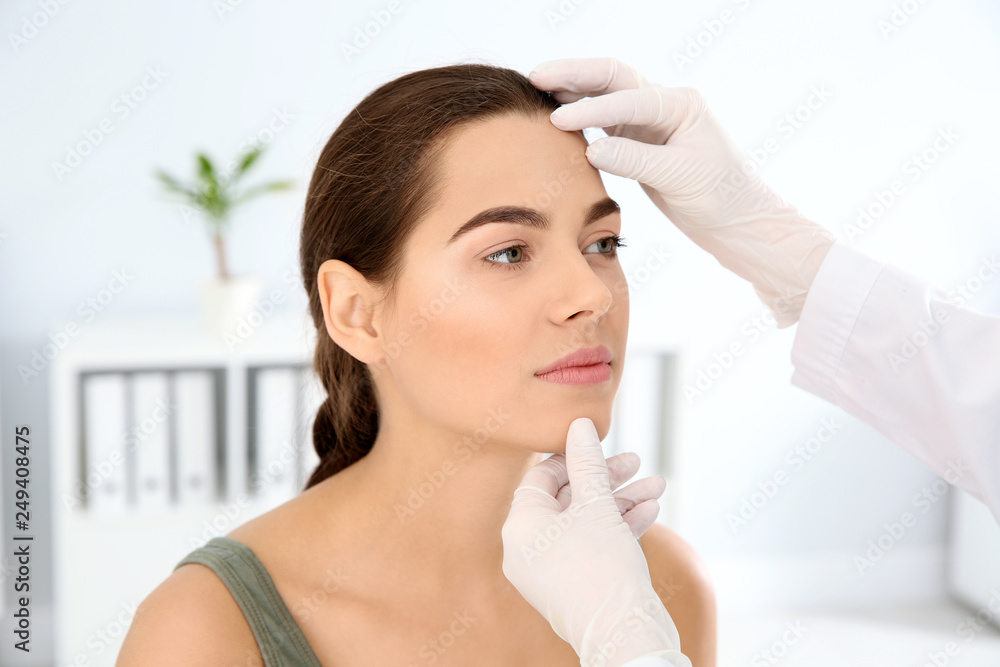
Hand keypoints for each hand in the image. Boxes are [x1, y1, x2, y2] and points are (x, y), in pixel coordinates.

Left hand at [501, 418, 691, 666]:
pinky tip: (651, 510)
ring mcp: (551, 570)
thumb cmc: (603, 568)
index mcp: (520, 528)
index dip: (571, 456)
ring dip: (621, 500)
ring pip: (586, 521)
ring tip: (658, 485)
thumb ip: (586, 462)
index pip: (539, 477)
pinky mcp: (576, 585)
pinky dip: (620, 527)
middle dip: (606, 478)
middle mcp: (528, 550)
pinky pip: (593, 545)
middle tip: (635, 461)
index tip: (599, 443)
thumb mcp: (596, 505)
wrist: (625, 638)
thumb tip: (578, 424)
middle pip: (566, 498)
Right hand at [529, 57, 836, 327]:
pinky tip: (558, 119)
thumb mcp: (679, 178)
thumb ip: (636, 160)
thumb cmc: (721, 198)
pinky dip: (582, 116)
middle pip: (612, 78)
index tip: (557, 121)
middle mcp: (665, 105)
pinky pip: (606, 121)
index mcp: (680, 105)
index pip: (627, 97)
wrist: (739, 223)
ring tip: (539, 90)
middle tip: (536, 77)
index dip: (590, 108)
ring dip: (574, 90)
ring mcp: (652, 123)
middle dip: (574, 74)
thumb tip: (592, 149)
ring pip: (606, 96)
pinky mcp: (643, 143)